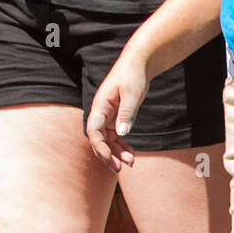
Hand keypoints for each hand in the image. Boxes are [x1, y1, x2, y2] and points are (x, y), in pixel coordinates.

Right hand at [87, 52, 150, 172]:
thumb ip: (127, 113)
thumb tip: (122, 133)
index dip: (99, 146)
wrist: (139, 63)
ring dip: (117, 152)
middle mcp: (101, 112)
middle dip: (107, 155)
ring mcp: (108, 115)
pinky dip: (122, 145)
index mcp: (100, 105)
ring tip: (130, 163)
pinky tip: (131, 154)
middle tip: (118, 169)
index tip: (110, 158)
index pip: (93, 131)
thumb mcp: (132, 93)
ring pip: (108, 140)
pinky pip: (116, 135)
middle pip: (99, 139)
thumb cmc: (133, 75)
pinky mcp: (117, 116)